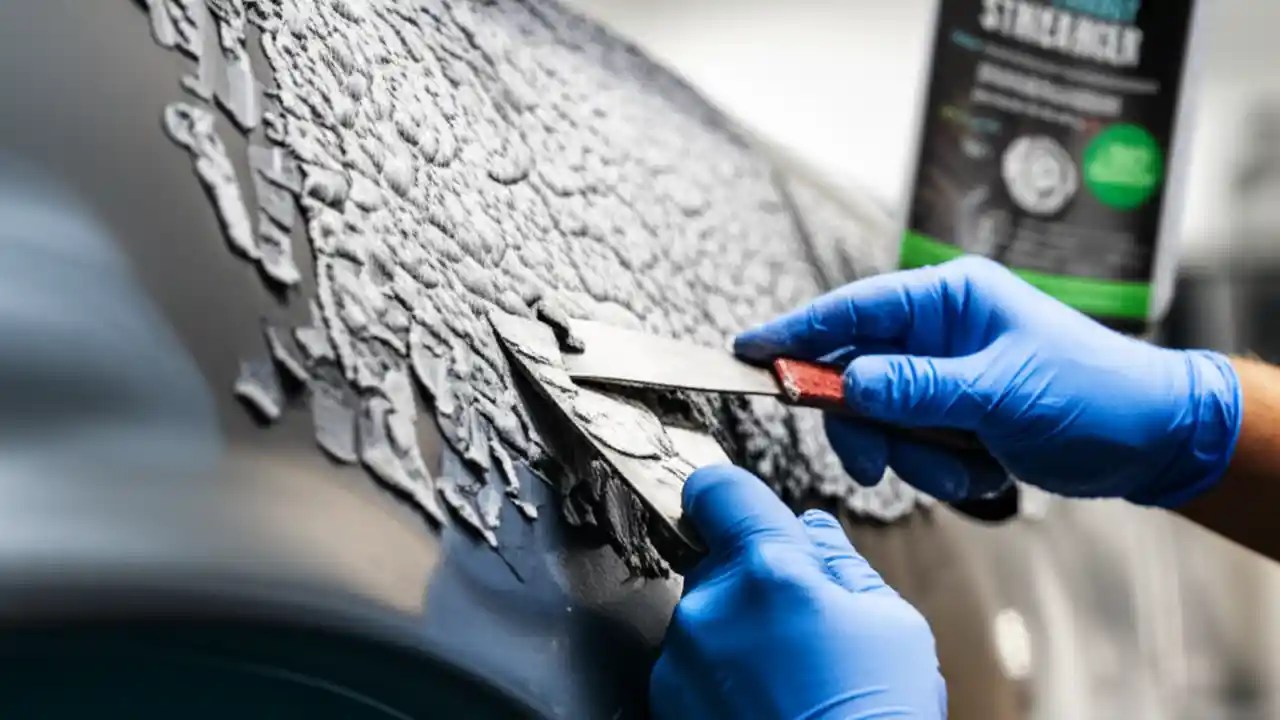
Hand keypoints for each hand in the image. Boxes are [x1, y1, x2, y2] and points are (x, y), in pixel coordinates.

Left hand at [651, 464, 944, 719]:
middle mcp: (709, 609)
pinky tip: (767, 704)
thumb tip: (813, 530)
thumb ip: (842, 565)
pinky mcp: (667, 702)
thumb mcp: (891, 628)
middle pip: (721, 559)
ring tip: (792, 680)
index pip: (717, 489)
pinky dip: (722, 674)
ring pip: (707, 615)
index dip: (732, 493)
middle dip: (757, 579)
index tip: (740, 505)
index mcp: (768, 573)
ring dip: (738, 631)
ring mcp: (681, 661)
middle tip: (807, 627)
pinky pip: (692, 663)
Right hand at [735, 257, 1241, 507]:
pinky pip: (912, 444)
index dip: (797, 330)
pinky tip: (985, 469)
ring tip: (969, 465)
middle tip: (875, 458)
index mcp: (949, 297)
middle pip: (855, 372)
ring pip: (881, 418)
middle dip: (868, 423)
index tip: (749, 348)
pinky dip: (939, 468)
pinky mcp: (954, 414)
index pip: (853, 308)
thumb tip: (847, 385)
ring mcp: (944, 374)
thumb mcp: (1000, 390)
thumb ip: (917, 388)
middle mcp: (938, 330)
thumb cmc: (1093, 392)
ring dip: (914, 455)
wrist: (1153, 440)